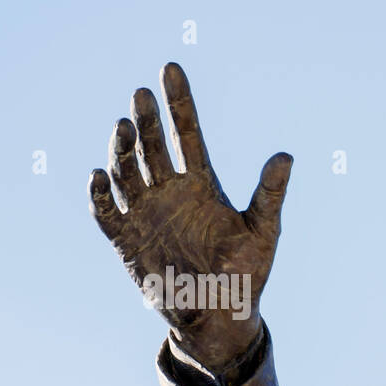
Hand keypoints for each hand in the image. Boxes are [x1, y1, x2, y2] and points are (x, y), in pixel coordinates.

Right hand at [88, 62, 291, 370]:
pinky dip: (99, 195)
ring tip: (125, 127)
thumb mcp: (263, 231)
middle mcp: (170, 192)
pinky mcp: (126, 238)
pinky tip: (99, 177)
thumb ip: (270, 193)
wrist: (223, 316)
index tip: (170, 69)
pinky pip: (106, 211)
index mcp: (202, 184)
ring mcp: (146, 212)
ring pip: (126, 171)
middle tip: (142, 95)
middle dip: (148, 119)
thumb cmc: (247, 273)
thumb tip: (286, 154)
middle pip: (153, 145)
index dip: (179, 102)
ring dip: (123, 149)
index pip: (187, 133)